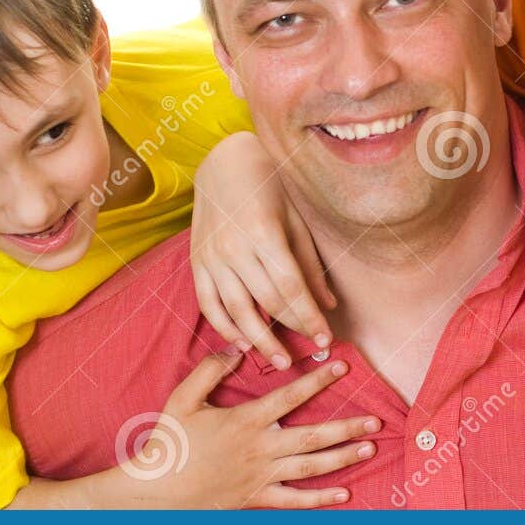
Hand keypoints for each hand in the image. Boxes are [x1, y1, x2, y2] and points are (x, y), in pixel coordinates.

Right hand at [137, 351, 379, 508]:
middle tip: (375, 419)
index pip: (290, 396)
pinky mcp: (257, 497)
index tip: (343, 365)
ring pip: (311, 467)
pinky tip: (345, 493)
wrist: (156, 491)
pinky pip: (295, 500)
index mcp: (246, 421)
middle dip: (347, 427)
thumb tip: (237, 347)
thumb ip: (211, 370)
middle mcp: (261, 448)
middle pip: (313, 436)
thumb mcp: (184, 398)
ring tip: (369, 447)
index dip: (318, 380)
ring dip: (343, 457)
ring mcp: (261, 475)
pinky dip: (321, 498)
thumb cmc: (169, 442)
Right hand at [191, 131, 336, 368]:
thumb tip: (328, 303)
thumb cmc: (271, 187)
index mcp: (264, 233)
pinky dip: (224, 327)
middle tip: (306, 356)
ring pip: (235, 310)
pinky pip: (208, 304)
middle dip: (289, 333)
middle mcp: (234, 248)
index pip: (291, 288)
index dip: (309, 317)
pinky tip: (242, 344)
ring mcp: (211, 257)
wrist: (224, 163)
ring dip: (258, 340)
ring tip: (278, 360)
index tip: (325, 338)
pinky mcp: (196, 262)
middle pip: (265, 303)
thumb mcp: (297, 220)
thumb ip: (310, 264)